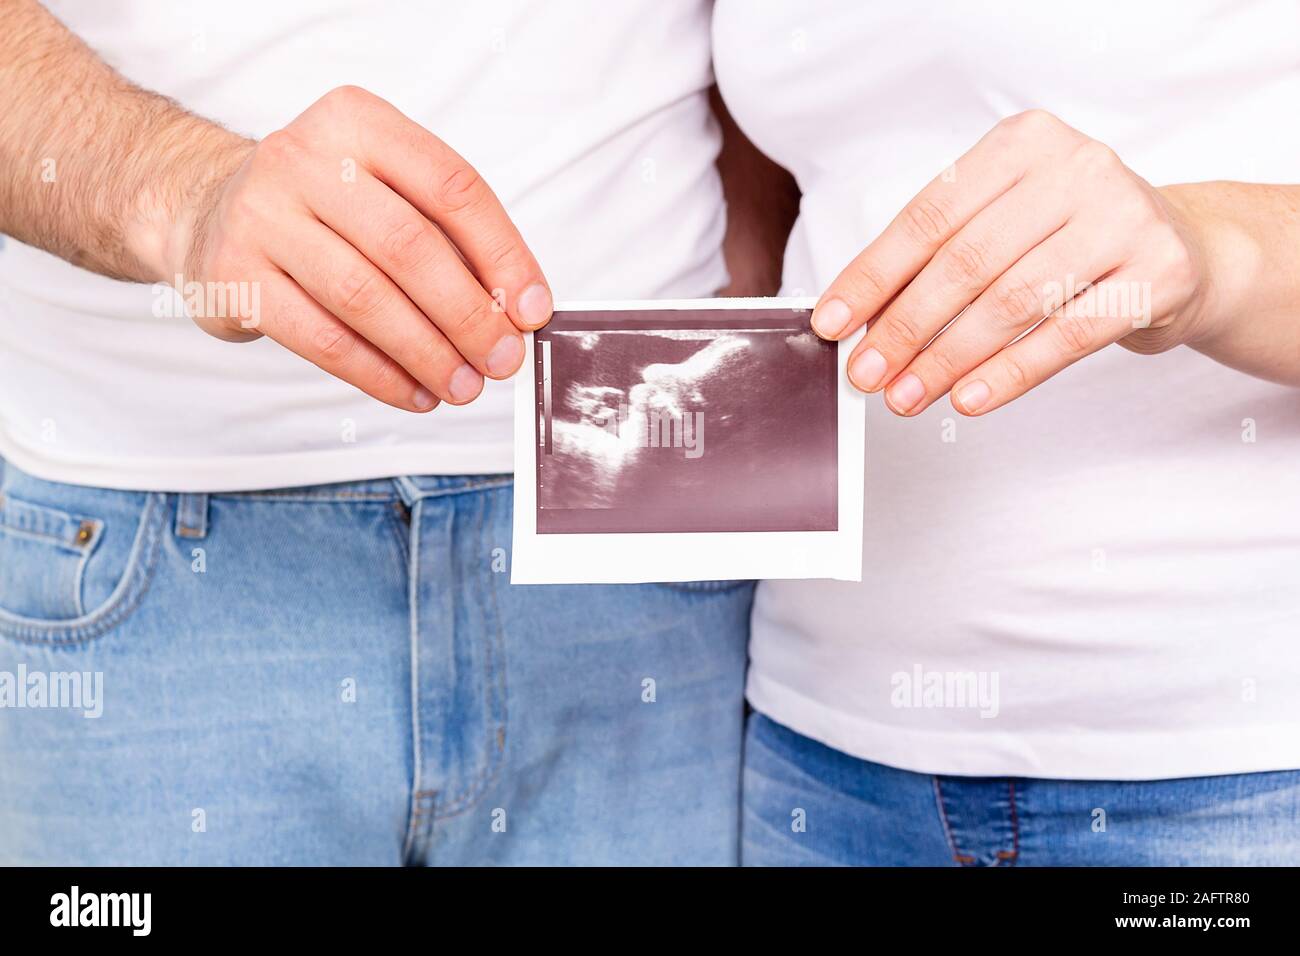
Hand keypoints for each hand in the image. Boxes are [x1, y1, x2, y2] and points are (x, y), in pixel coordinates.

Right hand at [166, 86, 551, 411]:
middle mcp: (303, 157)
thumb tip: (517, 311)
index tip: (534, 310)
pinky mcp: (235, 276)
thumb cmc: (321, 207)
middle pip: (410, 246)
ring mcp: (261, 215)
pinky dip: (379, 375)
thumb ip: (447, 238)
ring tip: (463, 386)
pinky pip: (323, 339)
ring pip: (366, 297)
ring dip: (427, 353)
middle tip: (503, 360)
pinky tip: (414, 392)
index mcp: (358, 122)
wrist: (205, 210)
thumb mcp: (383, 191)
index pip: (452, 187)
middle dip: (470, 315)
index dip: (504, 255)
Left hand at [810, 110, 1217, 415]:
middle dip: (904, 327)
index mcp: (1022, 143)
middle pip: (965, 262)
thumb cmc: (1073, 238)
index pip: (928, 217)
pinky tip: (970, 398)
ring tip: (908, 394)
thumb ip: (938, 258)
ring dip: (948, 359)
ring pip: (1011, 301)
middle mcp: (1076, 168)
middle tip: (868, 373)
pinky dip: (1010, 373)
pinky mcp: (1159, 273)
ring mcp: (1124, 217)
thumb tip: (860, 321)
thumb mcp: (1005, 223)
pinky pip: (1066, 336)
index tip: (832, 323)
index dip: (872, 277)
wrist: (1184, 252)